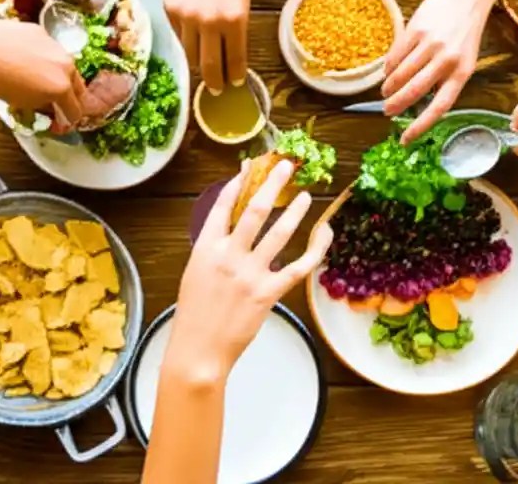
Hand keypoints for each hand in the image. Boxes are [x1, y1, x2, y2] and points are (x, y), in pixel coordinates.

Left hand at [0, 20, 85, 126]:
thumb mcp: (23, 103)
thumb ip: (44, 106)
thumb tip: (51, 107)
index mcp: (62, 88)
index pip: (75, 111)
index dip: (66, 121)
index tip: (57, 123)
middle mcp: (66, 65)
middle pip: (78, 88)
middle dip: (68, 98)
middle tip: (53, 104)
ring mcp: (56, 46)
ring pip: (64, 66)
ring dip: (57, 77)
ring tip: (37, 80)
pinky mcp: (43, 31)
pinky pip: (49, 50)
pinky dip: (43, 59)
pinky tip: (23, 60)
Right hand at [165, 0, 249, 93]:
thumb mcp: (243, 0)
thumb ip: (236, 29)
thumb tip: (229, 58)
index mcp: (234, 19)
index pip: (234, 59)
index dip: (235, 76)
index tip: (234, 84)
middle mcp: (210, 21)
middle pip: (209, 65)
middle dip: (215, 82)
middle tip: (217, 89)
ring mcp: (187, 16)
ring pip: (190, 54)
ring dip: (198, 63)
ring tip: (204, 66)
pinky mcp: (170, 10)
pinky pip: (178, 34)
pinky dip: (186, 38)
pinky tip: (192, 32)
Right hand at [165, 159, 332, 378]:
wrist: (199, 350)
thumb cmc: (194, 315)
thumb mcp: (195, 273)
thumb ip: (213, 251)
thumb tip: (230, 232)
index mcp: (206, 249)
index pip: (223, 206)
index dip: (237, 183)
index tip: (249, 167)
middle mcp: (229, 256)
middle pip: (254, 210)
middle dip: (271, 184)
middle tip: (285, 166)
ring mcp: (250, 274)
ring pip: (279, 233)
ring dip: (294, 211)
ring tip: (305, 196)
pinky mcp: (268, 293)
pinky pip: (298, 266)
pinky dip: (314, 249)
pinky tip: (323, 235)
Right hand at [381, 0, 491, 144]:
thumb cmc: (465, 32)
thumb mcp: (464, 60)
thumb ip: (446, 79)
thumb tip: (424, 100)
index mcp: (461, 73)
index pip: (439, 107)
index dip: (420, 126)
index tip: (405, 139)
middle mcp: (446, 60)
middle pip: (414, 91)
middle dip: (396, 105)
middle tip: (386, 111)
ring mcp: (430, 44)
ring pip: (401, 74)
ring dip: (390, 86)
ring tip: (385, 91)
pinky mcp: (416, 30)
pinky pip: (396, 55)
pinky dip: (389, 67)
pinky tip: (387, 71)